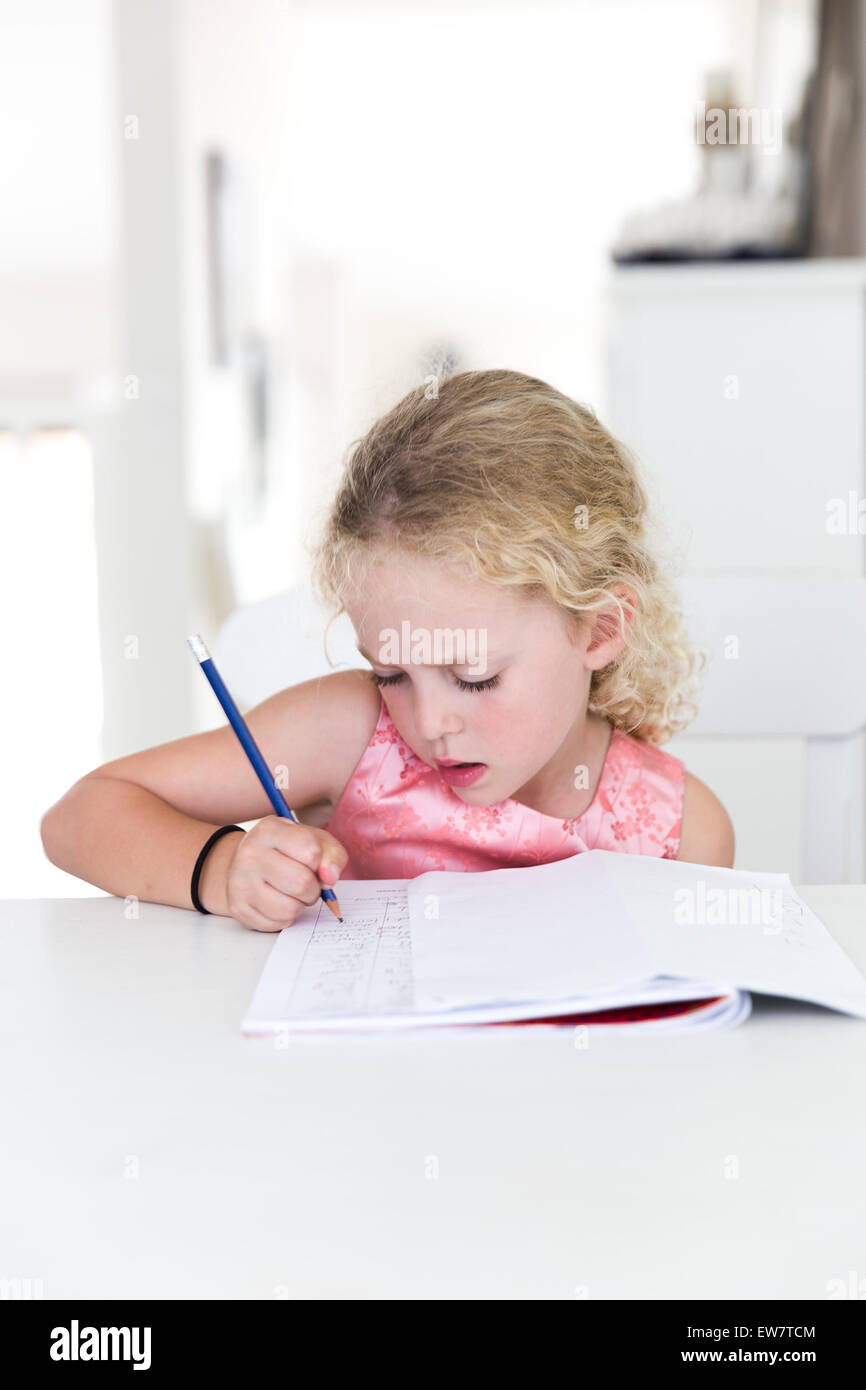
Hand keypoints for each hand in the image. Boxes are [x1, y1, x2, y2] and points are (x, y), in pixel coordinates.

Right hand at [199, 816, 347, 931]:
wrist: (246, 864)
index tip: (313, 863)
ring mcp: (241, 882)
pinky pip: (277, 923)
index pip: (311, 852)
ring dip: (300, 905)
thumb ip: (332, 855)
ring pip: (290, 908)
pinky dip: (286, 918)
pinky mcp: (239, 908)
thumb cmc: (286, 851)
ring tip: (292, 894)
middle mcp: (250, 854)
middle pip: (301, 883)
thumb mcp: (314, 840)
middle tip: (307, 884)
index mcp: (270, 830)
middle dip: (313, 889)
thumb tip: (330, 878)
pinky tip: (278, 902)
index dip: (320, 863)